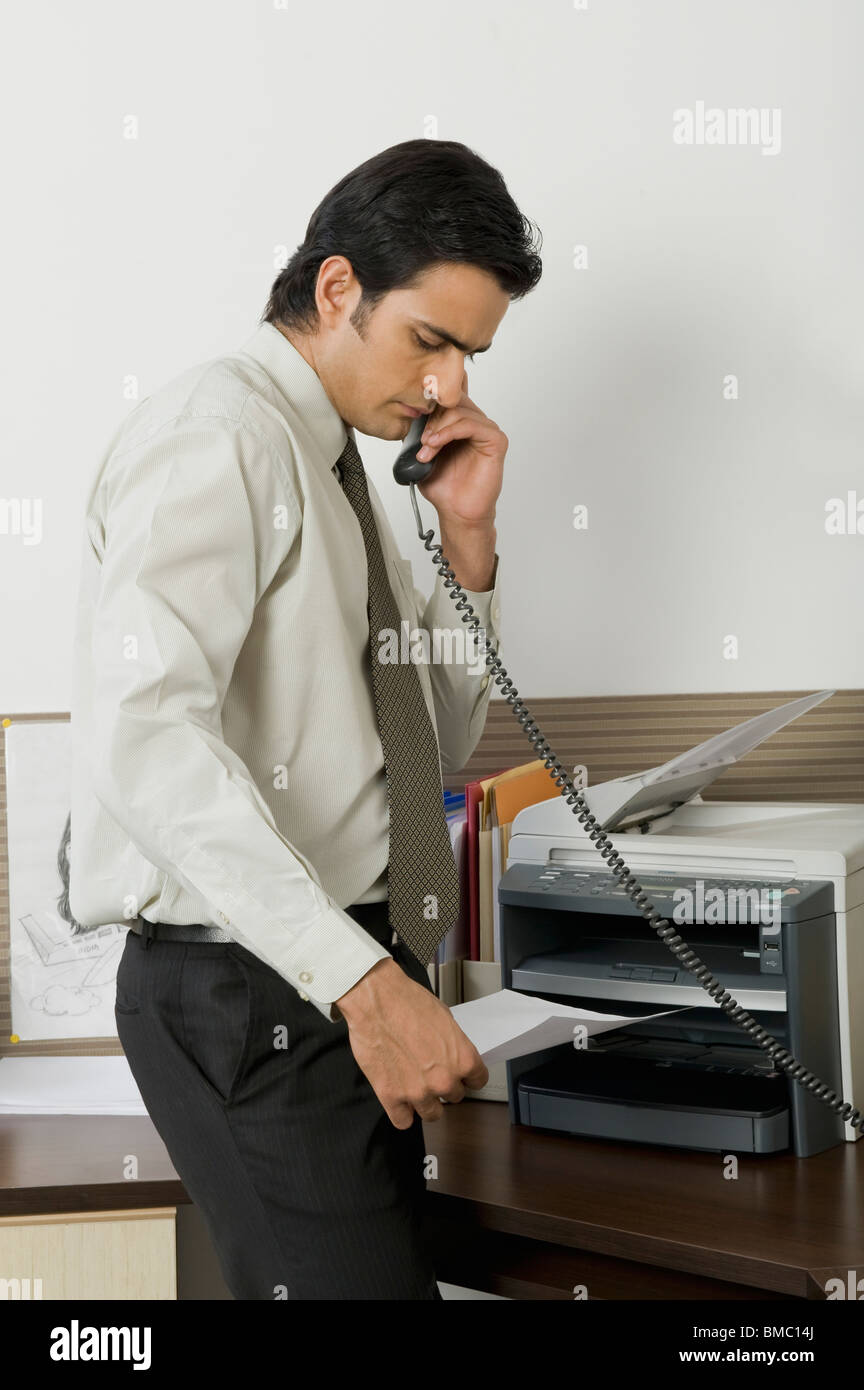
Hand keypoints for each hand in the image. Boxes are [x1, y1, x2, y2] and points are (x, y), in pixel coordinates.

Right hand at [334, 958, 488, 1128]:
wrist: (376, 1000)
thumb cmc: (408, 1002)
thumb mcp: (445, 1018)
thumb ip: (453, 1045)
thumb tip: (452, 1055)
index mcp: (463, 1059)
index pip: (478, 1081)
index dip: (468, 1076)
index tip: (461, 1075)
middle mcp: (444, 1080)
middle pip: (455, 1096)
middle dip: (444, 1084)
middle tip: (431, 1071)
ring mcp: (418, 1092)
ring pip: (432, 1114)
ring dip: (426, 1102)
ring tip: (416, 1085)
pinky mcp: (391, 1097)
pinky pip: (403, 1121)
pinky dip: (402, 1113)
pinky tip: (400, 1100)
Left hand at [415, 370, 505, 528]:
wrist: (456, 511)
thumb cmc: (444, 485)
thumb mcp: (422, 450)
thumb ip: (419, 429)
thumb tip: (408, 409)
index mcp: (459, 422)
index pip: (449, 393)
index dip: (431, 398)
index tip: (413, 414)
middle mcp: (475, 422)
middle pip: (453, 398)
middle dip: (431, 417)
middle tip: (421, 440)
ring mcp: (487, 430)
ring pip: (459, 410)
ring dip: (437, 428)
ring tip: (426, 448)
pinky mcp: (496, 440)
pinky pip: (471, 424)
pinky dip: (449, 432)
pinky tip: (436, 444)